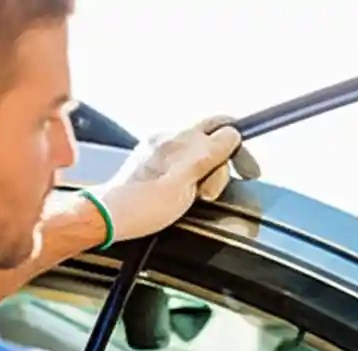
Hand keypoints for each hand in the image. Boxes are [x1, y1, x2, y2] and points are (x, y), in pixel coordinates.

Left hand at [87, 115, 259, 241]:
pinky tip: (185, 197)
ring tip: (196, 197)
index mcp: (178, 140)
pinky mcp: (152, 166)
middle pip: (211, 142)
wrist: (108, 217)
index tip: (248, 168)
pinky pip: (184, 166)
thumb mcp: (185, 181)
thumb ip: (210, 154)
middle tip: (212, 192)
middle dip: (221, 166)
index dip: (239, 146)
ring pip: (199, 157)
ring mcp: (159, 152)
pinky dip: (192, 180)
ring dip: (206, 177)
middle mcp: (168, 140)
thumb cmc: (142, 206)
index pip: (220, 125)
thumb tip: (232, 133)